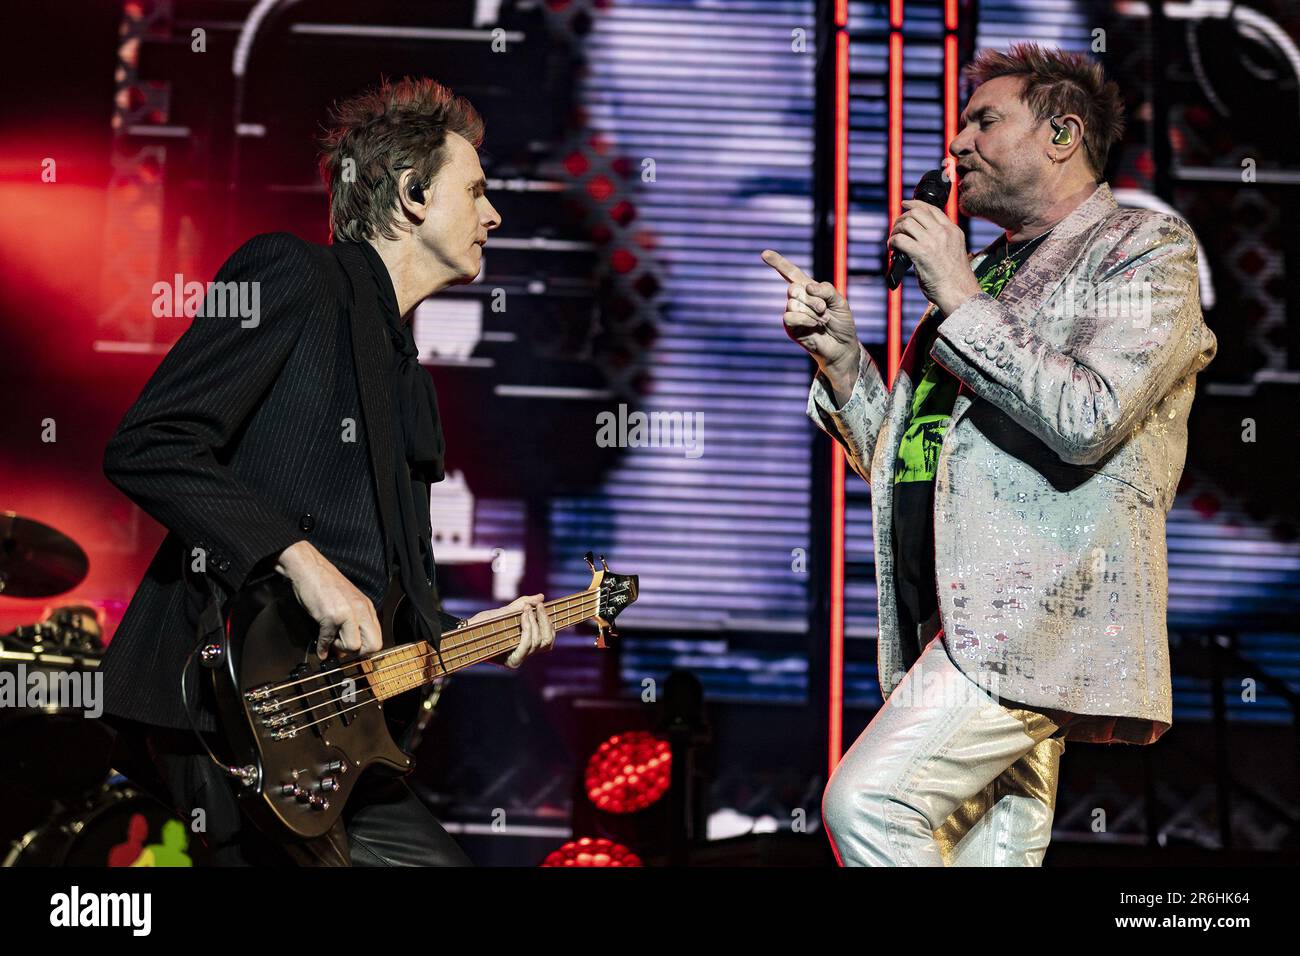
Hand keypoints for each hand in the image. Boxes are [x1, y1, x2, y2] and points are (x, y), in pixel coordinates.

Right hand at [275, 540, 382, 660]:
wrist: (308, 567)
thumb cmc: (325, 584)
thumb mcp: (347, 601)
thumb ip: (352, 623)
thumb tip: (345, 651)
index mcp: (367, 607)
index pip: (378, 639)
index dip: (365, 649)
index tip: (352, 649)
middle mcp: (361, 610)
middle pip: (373, 646)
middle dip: (357, 653)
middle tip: (343, 647)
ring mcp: (347, 613)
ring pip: (354, 647)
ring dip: (340, 648)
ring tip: (331, 638)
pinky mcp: (330, 616)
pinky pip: (329, 641)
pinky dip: (323, 648)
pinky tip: (320, 648)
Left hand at [470, 594, 553, 667]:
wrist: (466, 631)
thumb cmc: (484, 623)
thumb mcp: (506, 611)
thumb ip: (523, 604)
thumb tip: (541, 597)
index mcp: (525, 646)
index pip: (548, 641)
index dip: (550, 625)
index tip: (544, 608)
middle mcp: (524, 655)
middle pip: (547, 642)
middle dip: (544, 621)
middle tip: (538, 606)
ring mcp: (518, 660)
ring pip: (538, 643)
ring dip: (535, 623)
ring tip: (527, 609)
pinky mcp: (511, 661)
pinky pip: (526, 646)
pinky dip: (528, 628)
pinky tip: (524, 615)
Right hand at [761, 249, 860, 397]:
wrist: (842, 346)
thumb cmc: (841, 323)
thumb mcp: (840, 302)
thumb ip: (826, 290)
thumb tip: (807, 288)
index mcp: (809, 289)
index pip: (791, 273)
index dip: (778, 263)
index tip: (764, 253)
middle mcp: (798, 300)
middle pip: (793, 288)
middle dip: (813, 298)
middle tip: (824, 310)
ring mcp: (793, 314)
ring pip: (792, 303)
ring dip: (812, 312)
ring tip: (822, 320)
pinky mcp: (790, 328)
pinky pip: (790, 316)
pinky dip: (805, 319)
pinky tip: (814, 325)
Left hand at [887, 200, 980, 314]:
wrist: (959, 293)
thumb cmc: (955, 279)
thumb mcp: (954, 251)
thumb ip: (942, 241)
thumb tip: (919, 239)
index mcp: (952, 230)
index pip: (932, 209)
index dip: (915, 204)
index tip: (905, 204)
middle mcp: (943, 232)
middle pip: (916, 212)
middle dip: (901, 218)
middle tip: (896, 229)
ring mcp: (932, 241)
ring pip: (906, 223)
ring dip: (895, 230)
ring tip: (893, 241)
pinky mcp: (921, 253)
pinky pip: (899, 239)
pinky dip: (892, 242)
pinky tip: (892, 250)